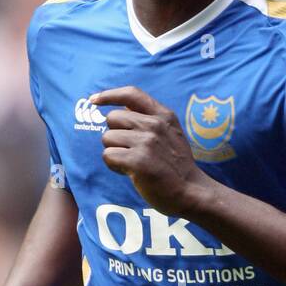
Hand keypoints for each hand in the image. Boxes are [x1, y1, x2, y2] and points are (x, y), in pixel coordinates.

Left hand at [92, 86, 212, 214]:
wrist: (191, 191)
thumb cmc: (177, 164)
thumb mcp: (172, 132)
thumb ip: (151, 118)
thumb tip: (123, 107)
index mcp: (163, 115)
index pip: (131, 94)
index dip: (109, 95)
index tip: (94, 100)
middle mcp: (155, 125)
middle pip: (112, 118)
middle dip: (115, 135)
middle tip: (129, 150)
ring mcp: (146, 142)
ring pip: (107, 138)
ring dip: (114, 151)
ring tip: (131, 162)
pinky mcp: (138, 161)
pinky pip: (108, 156)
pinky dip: (114, 165)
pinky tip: (128, 171)